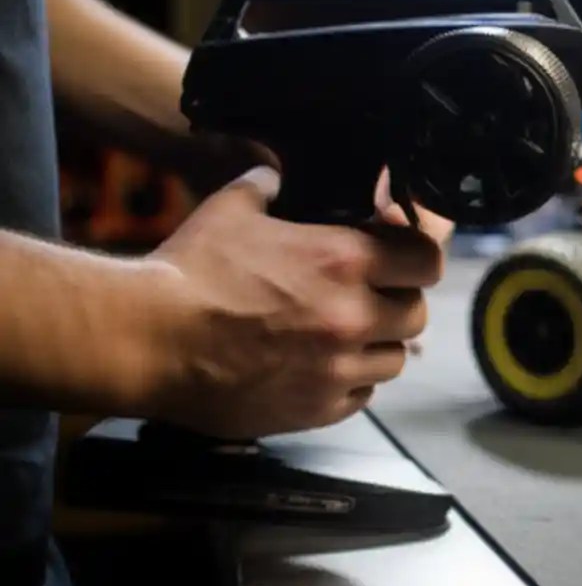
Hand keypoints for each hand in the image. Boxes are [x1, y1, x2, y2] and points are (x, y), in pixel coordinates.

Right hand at [144, 167, 443, 438]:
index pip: (428, 261)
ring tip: (344, 336)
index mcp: (345, 262)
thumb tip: (280, 175)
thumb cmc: (191, 270)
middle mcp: (353, 317)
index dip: (417, 258)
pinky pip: (361, 397)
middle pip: (417, 314)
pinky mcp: (317, 410)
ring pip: (394, 360)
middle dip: (398, 303)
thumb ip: (270, 187)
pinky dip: (349, 384)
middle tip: (370, 299)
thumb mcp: (235, 209)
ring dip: (376, 346)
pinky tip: (321, 368)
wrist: (148, 341)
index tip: (402, 259)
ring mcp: (338, 370)